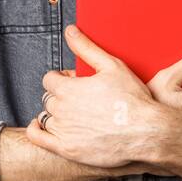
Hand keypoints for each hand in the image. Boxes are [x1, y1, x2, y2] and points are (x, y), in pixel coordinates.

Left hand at [30, 28, 181, 178]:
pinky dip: (35, 131)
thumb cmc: (132, 99)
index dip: (61, 78)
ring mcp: (63, 130)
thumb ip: (87, 48)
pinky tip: (39, 127)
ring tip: (72, 114)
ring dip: (54, 113)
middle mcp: (62, 109)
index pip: (50, 79)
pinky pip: (39, 139)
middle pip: (48, 98)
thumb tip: (70, 31)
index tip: (73, 81)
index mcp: (69, 88)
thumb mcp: (111, 66)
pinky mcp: (67, 149)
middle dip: (60, 95)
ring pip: (46, 117)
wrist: (146, 132)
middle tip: (79, 98)